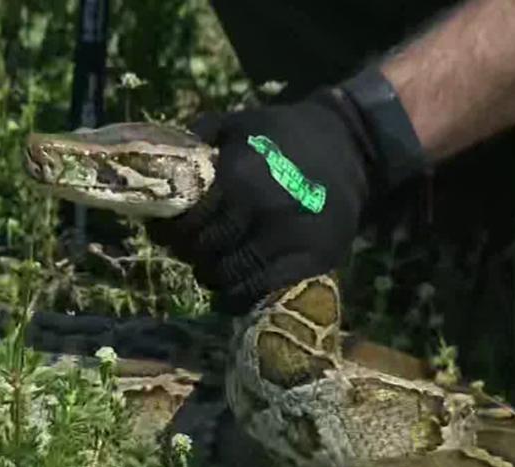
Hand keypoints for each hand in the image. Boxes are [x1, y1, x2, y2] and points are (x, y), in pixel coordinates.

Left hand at [146, 86, 379, 314]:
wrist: (354, 147)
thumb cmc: (287, 134)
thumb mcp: (240, 122)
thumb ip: (198, 140)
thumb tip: (160, 165)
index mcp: (238, 176)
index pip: (186, 222)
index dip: (170, 233)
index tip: (167, 233)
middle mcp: (260, 211)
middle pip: (203, 253)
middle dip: (190, 254)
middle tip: (192, 249)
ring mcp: (288, 241)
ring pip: (228, 277)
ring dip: (213, 276)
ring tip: (214, 266)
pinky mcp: (310, 263)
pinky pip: (259, 293)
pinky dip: (239, 295)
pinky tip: (236, 284)